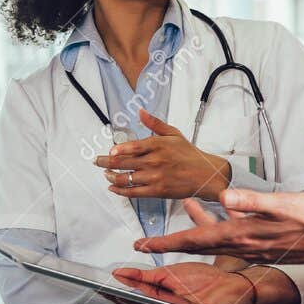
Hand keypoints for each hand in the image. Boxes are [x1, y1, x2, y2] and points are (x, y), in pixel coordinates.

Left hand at [94, 109, 230, 200]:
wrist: (205, 174)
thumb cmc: (188, 153)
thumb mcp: (173, 134)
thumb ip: (154, 123)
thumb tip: (140, 111)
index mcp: (158, 145)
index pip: (133, 147)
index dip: (118, 149)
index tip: (109, 150)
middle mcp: (155, 161)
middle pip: (123, 162)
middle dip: (106, 162)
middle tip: (97, 161)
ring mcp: (155, 177)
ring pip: (125, 178)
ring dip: (111, 177)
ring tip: (106, 174)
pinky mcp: (156, 191)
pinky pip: (133, 192)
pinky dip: (120, 191)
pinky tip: (113, 188)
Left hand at [106, 262, 259, 303]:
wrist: (238, 294)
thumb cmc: (213, 282)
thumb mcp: (176, 274)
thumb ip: (146, 276)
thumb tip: (121, 274)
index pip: (136, 303)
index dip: (118, 295)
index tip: (102, 287)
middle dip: (120, 300)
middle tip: (101, 289)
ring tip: (112, 293)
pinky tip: (132, 301)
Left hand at [133, 189, 303, 262]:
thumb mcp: (283, 205)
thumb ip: (252, 201)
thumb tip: (223, 196)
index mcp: (241, 235)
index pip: (194, 239)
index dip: (166, 242)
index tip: (142, 247)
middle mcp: (242, 244)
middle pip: (195, 244)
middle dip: (168, 245)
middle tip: (143, 247)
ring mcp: (251, 245)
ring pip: (211, 239)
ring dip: (189, 232)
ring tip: (173, 221)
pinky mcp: (260, 242)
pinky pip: (229, 235)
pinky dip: (215, 224)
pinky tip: (216, 210)